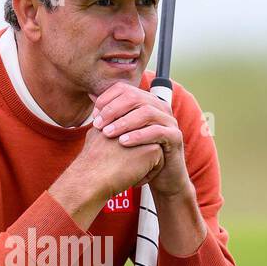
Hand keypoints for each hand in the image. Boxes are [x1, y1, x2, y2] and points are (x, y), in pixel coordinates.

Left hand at [88, 81, 190, 198]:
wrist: (162, 176)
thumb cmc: (138, 152)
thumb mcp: (123, 131)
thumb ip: (111, 115)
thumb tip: (91, 96)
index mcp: (146, 101)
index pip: (125, 89)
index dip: (107, 99)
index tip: (94, 115)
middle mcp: (159, 107)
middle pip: (135, 97)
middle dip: (113, 110)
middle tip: (98, 124)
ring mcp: (169, 121)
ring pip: (146, 112)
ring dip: (124, 122)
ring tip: (108, 133)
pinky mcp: (175, 137)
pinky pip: (157, 131)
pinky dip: (138, 136)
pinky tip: (123, 142)